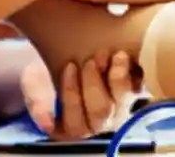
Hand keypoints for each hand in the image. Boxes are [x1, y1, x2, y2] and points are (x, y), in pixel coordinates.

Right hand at [22, 49, 140, 139]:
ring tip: (113, 56)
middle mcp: (99, 122)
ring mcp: (119, 107)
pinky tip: (123, 57)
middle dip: (94, 85)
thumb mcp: (34, 83)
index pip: (76, 124)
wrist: (66, 47)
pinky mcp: (135, 89)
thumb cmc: (48, 70)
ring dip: (117, 78)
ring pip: (123, 101)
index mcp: (74, 127)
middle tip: (90, 61)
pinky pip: (139, 86)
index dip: (72, 95)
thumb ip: (37, 102)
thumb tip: (47, 123)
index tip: (69, 67)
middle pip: (101, 113)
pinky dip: (133, 71)